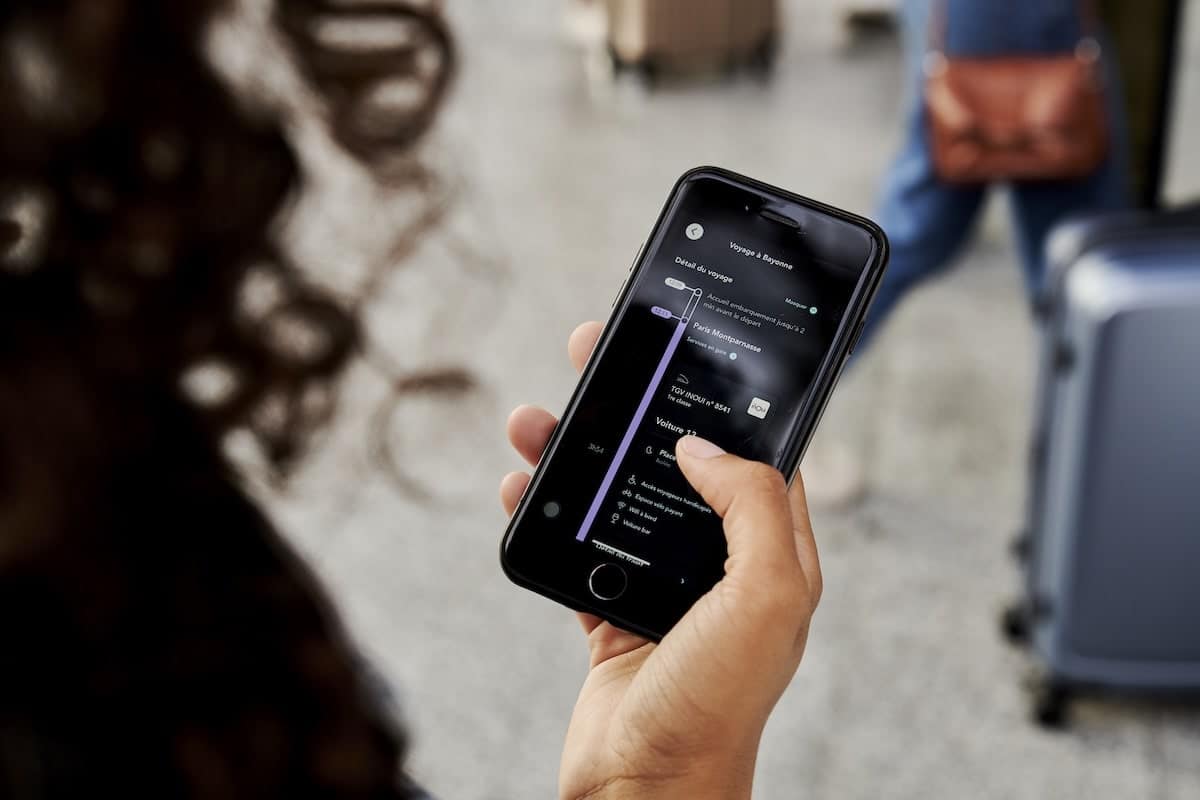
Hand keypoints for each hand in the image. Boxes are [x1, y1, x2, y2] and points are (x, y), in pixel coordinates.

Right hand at [500, 322, 821, 799]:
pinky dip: (546, 508)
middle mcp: (717, 560)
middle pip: (673, 457)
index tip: (684, 345)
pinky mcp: (610, 608)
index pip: (753, 450)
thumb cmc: (718, 705)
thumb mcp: (764, 597)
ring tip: (532, 419)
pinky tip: (520, 484)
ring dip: (576, 449)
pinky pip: (576, 540)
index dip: (719, 395)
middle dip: (635, 403)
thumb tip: (703, 445)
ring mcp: (662, 582)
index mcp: (769, 550)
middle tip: (596, 353)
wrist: (645, 787)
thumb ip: (751, 508)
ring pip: (616, 491)